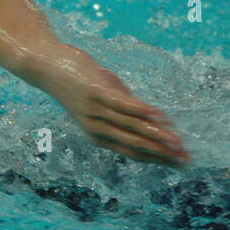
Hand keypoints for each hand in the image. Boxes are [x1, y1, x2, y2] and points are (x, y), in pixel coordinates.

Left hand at [33, 46, 188, 165]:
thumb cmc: (76, 81)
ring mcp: (94, 111)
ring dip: (156, 135)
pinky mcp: (95, 92)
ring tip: (177, 142)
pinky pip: (122, 105)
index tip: (178, 164)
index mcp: (97, 134)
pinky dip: (142, 111)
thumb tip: (152, 118)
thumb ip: (124, 109)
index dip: (156, 159)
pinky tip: (160, 115)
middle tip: (185, 160)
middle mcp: (95, 127)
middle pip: (134, 144)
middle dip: (161, 153)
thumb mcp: (102, 98)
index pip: (131, 151)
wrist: (44, 65)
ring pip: (130, 127)